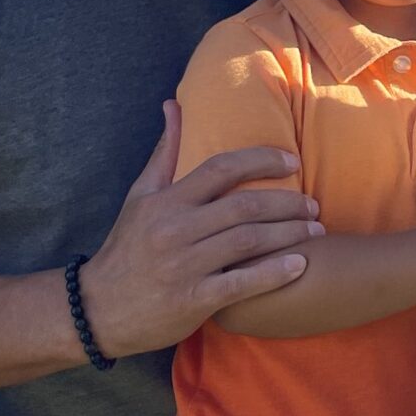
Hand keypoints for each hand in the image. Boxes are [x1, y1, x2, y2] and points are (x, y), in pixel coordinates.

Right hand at [78, 104, 321, 357]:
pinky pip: (242, 283)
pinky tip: (301, 265)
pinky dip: (274, 273)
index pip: (221, 168)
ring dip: (289, 234)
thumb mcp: (139, 196)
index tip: (292, 160)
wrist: (98, 310)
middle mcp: (176, 230)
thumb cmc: (127, 249)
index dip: (261, 159)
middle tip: (314, 204)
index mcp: (166, 202)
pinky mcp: (193, 301)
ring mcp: (185, 266)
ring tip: (317, 231)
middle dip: (286, 203)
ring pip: (248, 242)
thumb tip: (174, 105)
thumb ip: (165, 152)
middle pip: (244, 207)